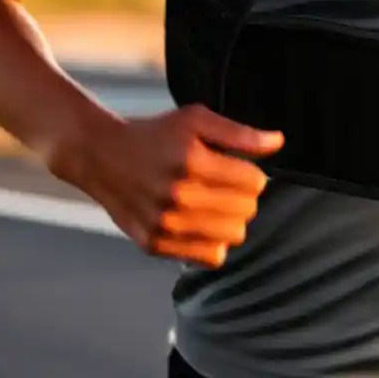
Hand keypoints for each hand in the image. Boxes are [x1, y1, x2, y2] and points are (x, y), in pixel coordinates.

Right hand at [47, 104, 283, 268]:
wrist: (100, 155)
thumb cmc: (153, 135)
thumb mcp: (195, 120)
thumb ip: (239, 133)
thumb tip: (278, 142)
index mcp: (192, 161)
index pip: (255, 183)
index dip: (251, 174)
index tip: (235, 169)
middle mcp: (178, 196)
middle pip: (247, 211)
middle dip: (242, 197)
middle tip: (222, 186)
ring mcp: (165, 224)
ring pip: (232, 236)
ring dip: (229, 221)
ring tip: (212, 205)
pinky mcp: (154, 244)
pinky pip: (209, 257)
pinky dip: (211, 242)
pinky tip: (198, 224)